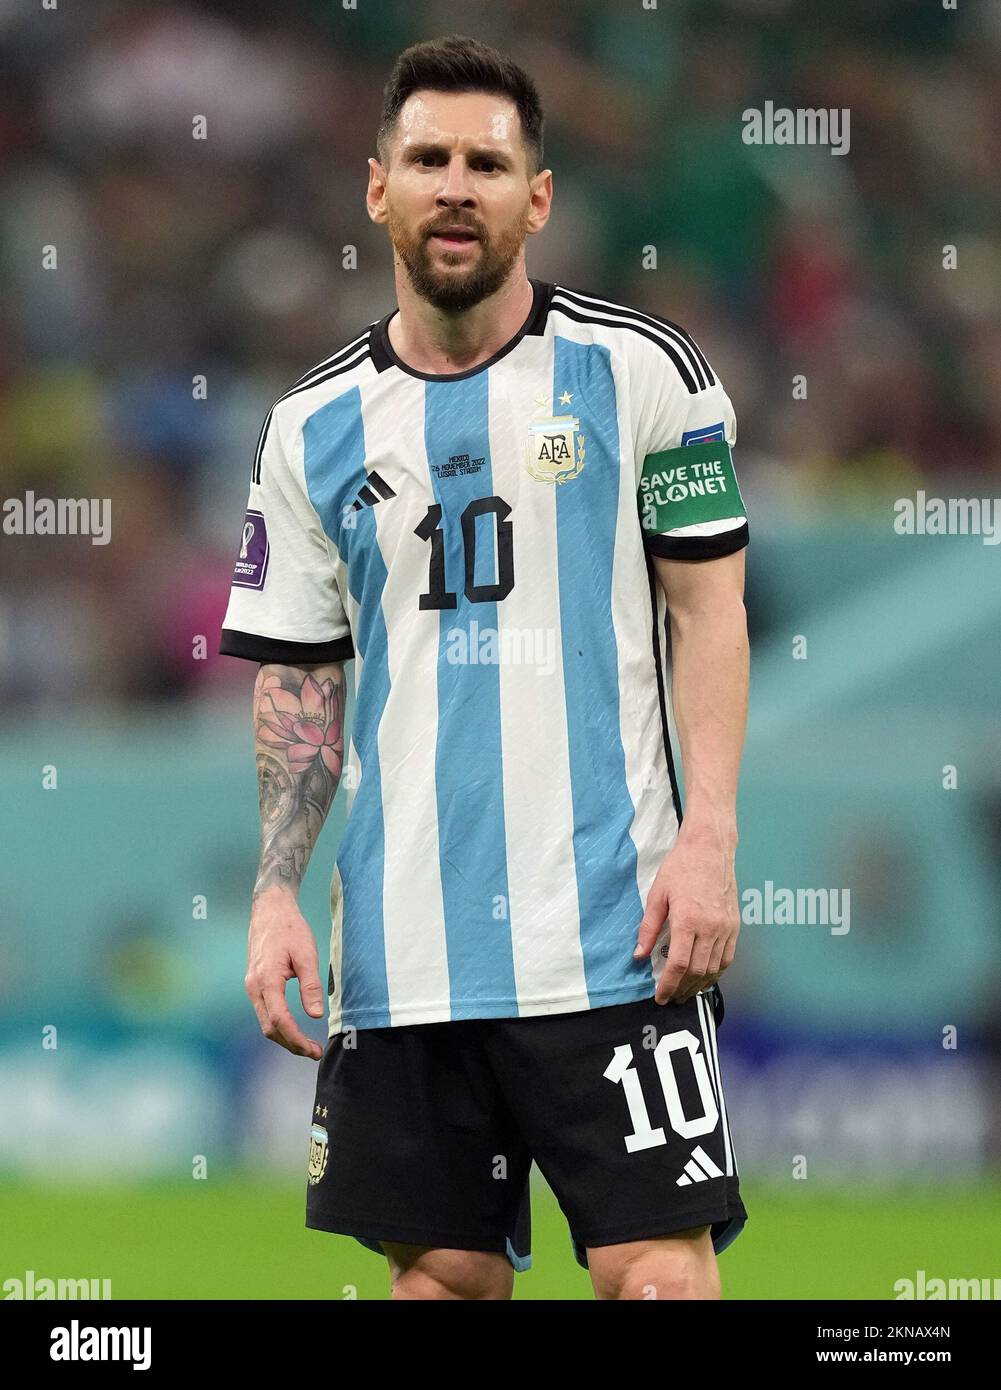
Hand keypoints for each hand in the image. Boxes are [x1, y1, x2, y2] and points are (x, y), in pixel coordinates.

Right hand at [245, 886, 324, 1058]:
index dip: (296, 1039)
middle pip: (269, 1028)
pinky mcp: (255, 985)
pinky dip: (279, 1026)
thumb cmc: (290, 929)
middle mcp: (254, 987)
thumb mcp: (307, 954)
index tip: (313, 1049)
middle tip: (314, 1052)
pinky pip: (265, 1012)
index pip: (280, 1020)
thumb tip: (316, 1015)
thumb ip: (311, 985)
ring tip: (308, 1045)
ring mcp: (252, 987)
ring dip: (285, 1037)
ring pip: (266, 1022)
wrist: (269, 911)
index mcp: (267, 980)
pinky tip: (294, 1028)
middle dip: (291, 1044)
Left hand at [633, 824, 739, 1004]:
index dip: (668, 985)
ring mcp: (726, 928)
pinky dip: (716, 972)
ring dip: (699, 985)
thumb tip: (639, 954)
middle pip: (697, 971)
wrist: (710, 848)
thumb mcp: (657, 895)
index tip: (660, 996)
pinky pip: (728, 957)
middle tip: (670, 998)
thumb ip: (649, 928)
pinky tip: (705, 977)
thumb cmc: (681, 867)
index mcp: (688, 920)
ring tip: (686, 992)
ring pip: (714, 968)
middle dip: (682, 989)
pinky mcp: (735, 925)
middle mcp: (710, 928)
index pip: (678, 965)